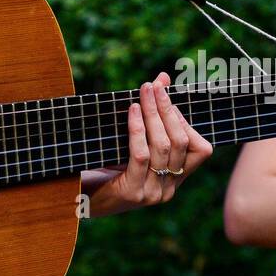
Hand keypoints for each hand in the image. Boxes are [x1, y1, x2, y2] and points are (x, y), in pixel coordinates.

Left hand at [85, 72, 212, 215]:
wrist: (76, 197)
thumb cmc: (104, 165)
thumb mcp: (131, 141)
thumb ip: (150, 115)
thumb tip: (162, 78)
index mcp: (174, 179)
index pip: (200, 150)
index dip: (186, 121)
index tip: (169, 98)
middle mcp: (168, 189)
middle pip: (180, 143)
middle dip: (167, 110)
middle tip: (154, 86)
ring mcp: (152, 193)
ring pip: (163, 147)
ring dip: (154, 114)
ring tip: (144, 93)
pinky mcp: (132, 193)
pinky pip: (141, 155)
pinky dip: (138, 129)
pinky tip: (132, 111)